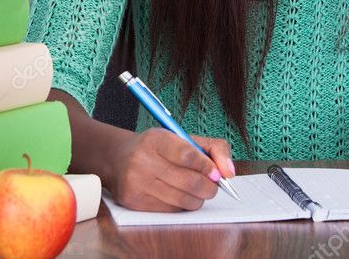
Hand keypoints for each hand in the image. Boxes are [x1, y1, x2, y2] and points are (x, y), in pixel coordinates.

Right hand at [106, 128, 235, 211]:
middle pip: (189, 181)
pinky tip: (180, 194)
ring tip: (198, 189)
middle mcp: (143, 160)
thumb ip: (213, 148)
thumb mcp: (183, 138)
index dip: (207, 166)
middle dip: (209, 187)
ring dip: (198, 198)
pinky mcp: (133, 201)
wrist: (119, 158)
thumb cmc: (158, 148)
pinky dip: (183, 205)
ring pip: (183, 200)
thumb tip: (229, 172)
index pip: (188, 154)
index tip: (217, 173)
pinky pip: (171, 210)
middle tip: (213, 185)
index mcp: (156, 139)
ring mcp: (136, 182)